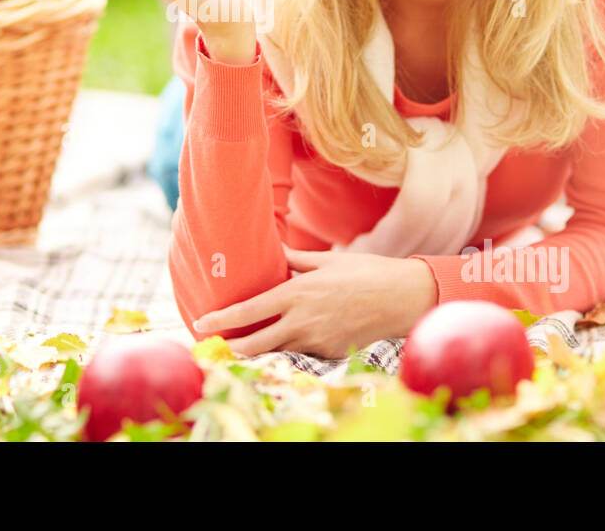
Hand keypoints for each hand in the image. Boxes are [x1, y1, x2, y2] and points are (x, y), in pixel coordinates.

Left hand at [190, 247, 437, 359]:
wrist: (403, 298)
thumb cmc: (365, 273)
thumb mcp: (326, 261)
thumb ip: (295, 260)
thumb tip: (274, 251)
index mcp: (296, 294)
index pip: (247, 312)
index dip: (221, 320)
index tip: (201, 323)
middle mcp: (301, 321)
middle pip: (254, 344)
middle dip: (231, 347)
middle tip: (216, 345)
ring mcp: (316, 341)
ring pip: (275, 351)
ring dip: (258, 350)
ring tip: (242, 345)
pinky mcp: (329, 353)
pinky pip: (301, 353)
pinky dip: (291, 347)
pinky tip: (287, 339)